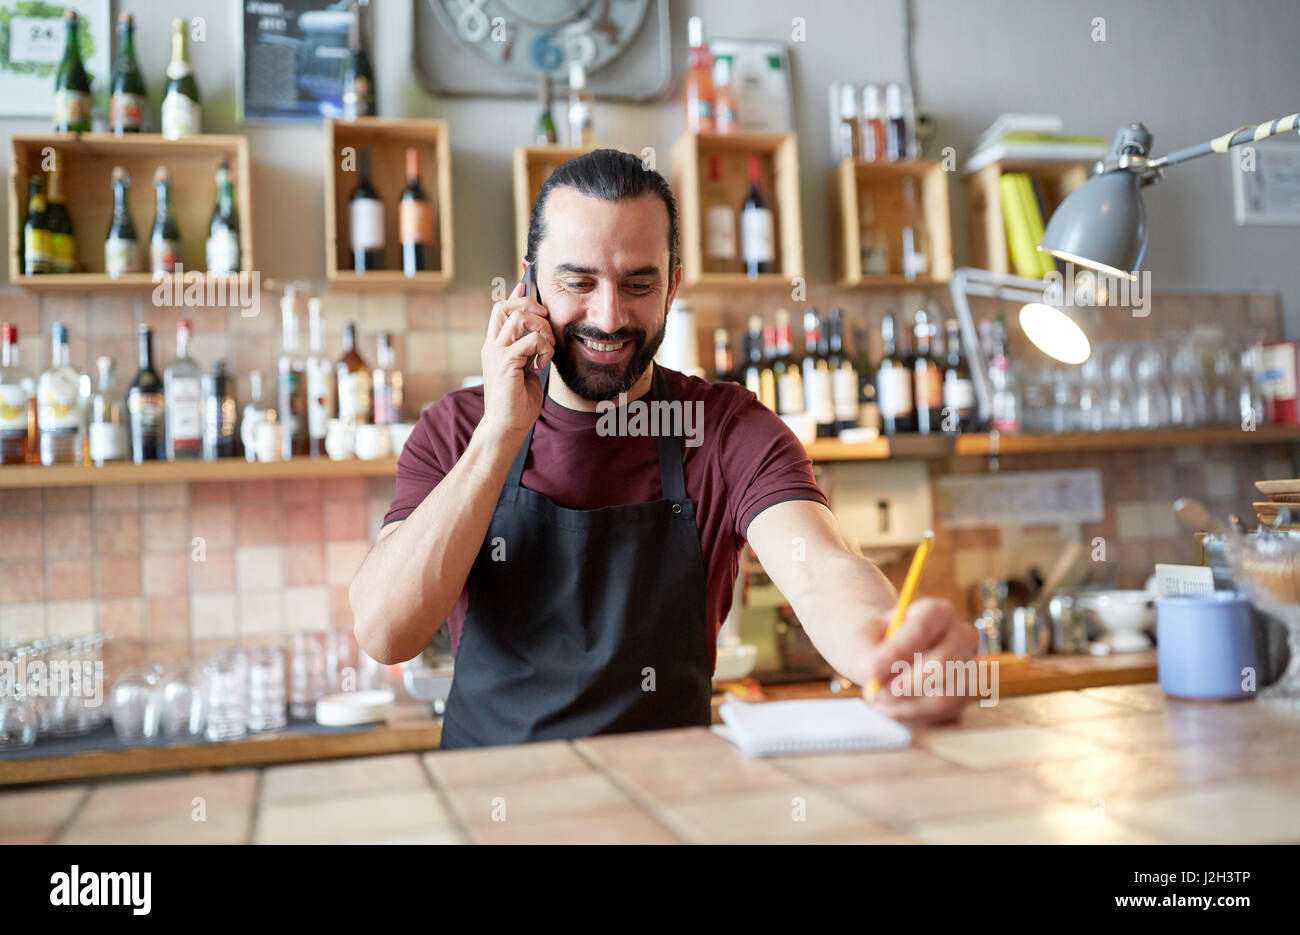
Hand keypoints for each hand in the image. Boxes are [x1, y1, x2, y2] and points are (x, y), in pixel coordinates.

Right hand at [480, 279, 555, 440]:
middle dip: (530, 306)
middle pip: (505, 306)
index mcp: (495, 346)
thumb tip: (542, 336)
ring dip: (541, 328)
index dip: (515, 296)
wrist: (506, 426)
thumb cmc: (517, 403)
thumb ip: (529, 351)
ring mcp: (496, 353)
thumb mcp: (526, 370)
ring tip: (547, 347)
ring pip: (519, 318)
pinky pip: (531, 340)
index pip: (500, 311)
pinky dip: (543, 348)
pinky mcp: (505, 363)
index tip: (527, 286)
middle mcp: (492, 346)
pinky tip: (542, 364)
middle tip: (546, 320)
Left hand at [846, 597, 978, 724]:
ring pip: (943, 696)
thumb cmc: (876, 642)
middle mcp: (962, 637)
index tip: (871, 669)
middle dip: (903, 684)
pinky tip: (889, 708)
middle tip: (874, 692)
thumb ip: (866, 653)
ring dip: (905, 705)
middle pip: (941, 665)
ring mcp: (966, 668)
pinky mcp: (962, 697)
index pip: (923, 629)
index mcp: (938, 612)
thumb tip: (872, 674)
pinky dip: (910, 716)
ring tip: (877, 701)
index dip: (897, 652)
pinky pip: (940, 715)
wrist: (886, 656)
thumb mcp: (863, 639)